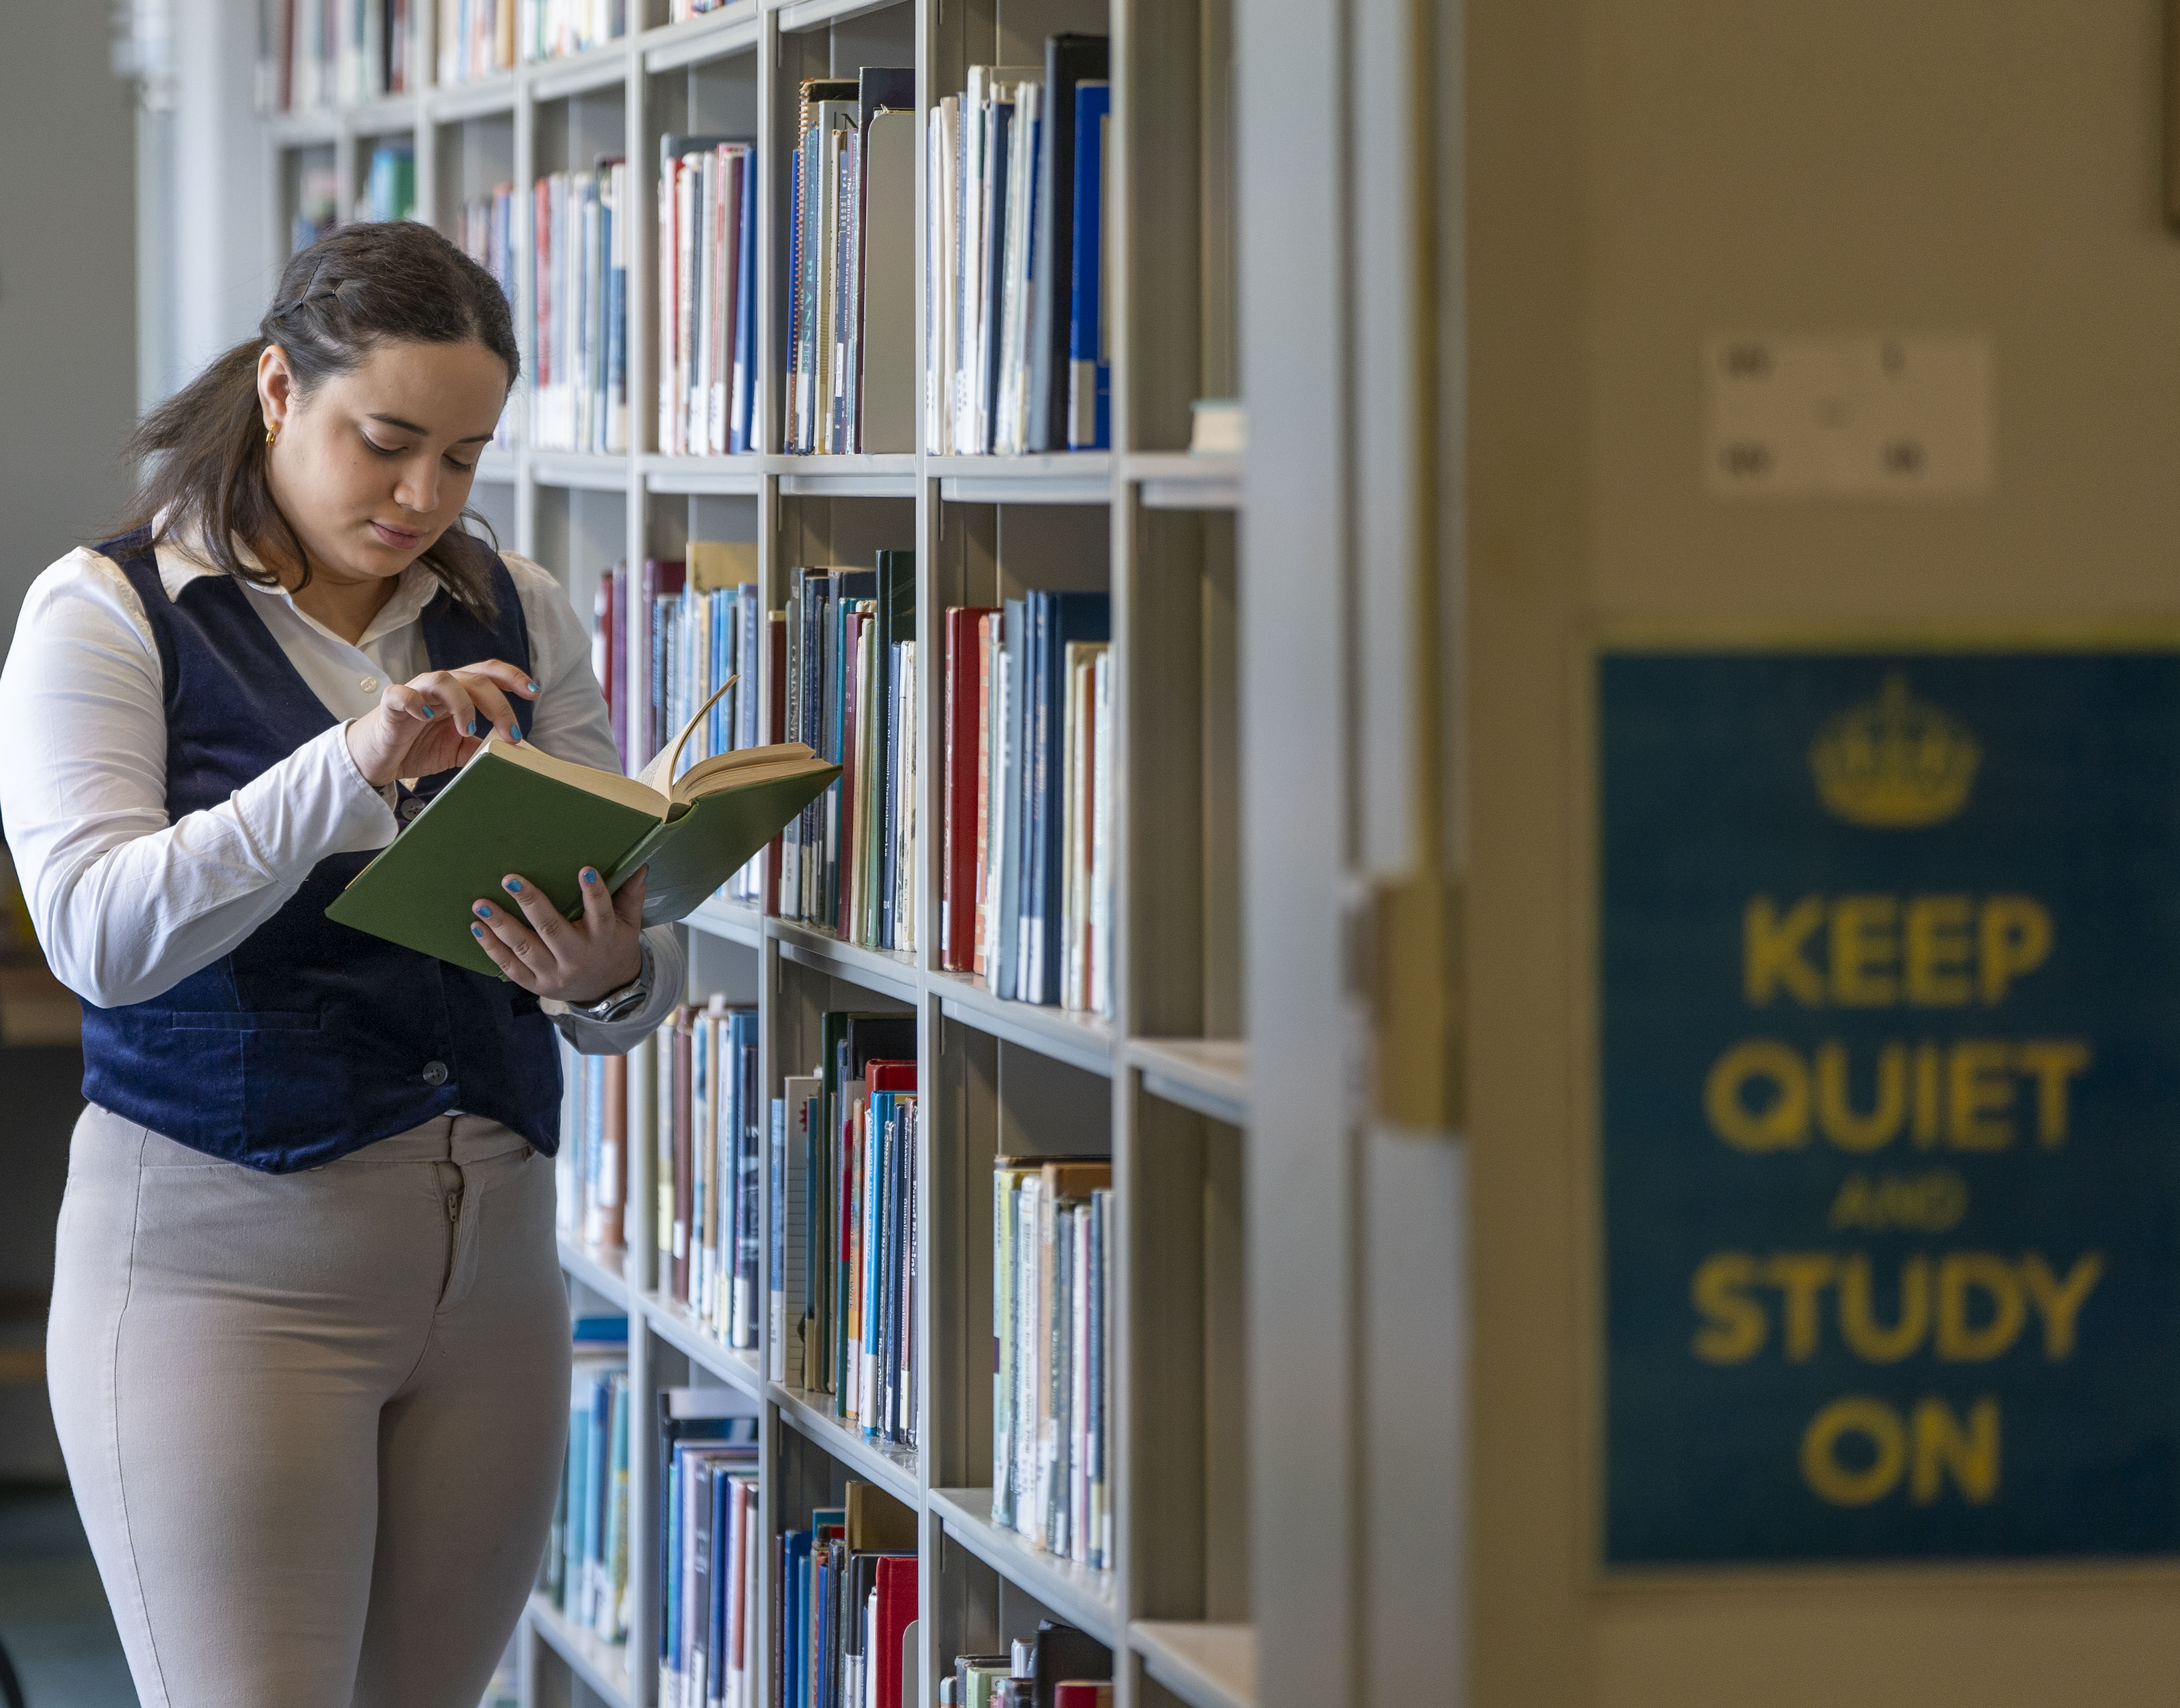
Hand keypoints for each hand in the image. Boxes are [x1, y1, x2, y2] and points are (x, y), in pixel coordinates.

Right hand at [346, 660, 538, 789]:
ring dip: (464, 704)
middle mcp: (439, 687)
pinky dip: (416, 701)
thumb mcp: (456, 750)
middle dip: (499, 704)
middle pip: (475, 678)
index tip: (535, 693)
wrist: (375, 758)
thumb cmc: (415, 746)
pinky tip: (427, 717)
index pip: (489, 674)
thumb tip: (508, 752)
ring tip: (469, 730)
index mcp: (458, 694)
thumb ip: (480, 746)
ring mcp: (415, 692)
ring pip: (444, 679)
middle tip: (512, 734)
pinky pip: (401, 694)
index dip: (513, 678)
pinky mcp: (390, 705)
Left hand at [470, 865, 647, 1005]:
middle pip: (552, 929)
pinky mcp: (536, 985)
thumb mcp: (630, 924)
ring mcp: (554, 974)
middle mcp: (578, 957)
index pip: (601, 914)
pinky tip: (478, 928)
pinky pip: (510, 967)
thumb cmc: (614, 947)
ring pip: (525, 948)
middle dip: (530, 903)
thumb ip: (631, 895)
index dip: (594, 894)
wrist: (606, 992)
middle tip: (509, 879)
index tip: (585, 871)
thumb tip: (640, 864)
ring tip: (481, 904)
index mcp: (603, 938)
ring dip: (501, 925)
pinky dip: (492, 948)